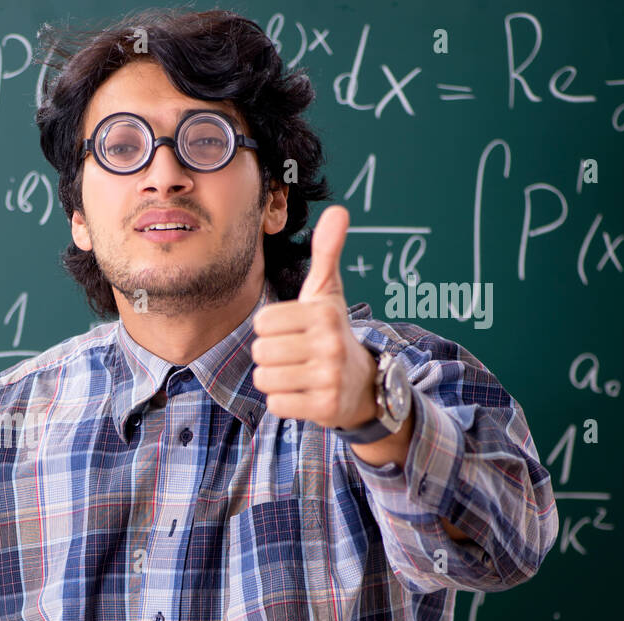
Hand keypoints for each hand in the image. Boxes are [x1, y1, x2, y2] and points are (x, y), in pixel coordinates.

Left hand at [249, 205, 377, 430]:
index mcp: (325, 313)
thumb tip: (338, 210)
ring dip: (275, 379)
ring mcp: (330, 378)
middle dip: (271, 355)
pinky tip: (303, 393)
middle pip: (260, 351)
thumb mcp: (328, 293)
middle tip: (296, 355)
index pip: (262, 323)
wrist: (363, 384)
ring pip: (265, 379)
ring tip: (299, 373)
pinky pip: (276, 405)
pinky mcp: (325, 407)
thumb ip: (327, 253)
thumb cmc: (332, 333)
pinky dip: (284, 402)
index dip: (271, 329)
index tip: (294, 332)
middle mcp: (331, 344)